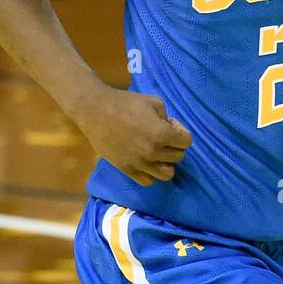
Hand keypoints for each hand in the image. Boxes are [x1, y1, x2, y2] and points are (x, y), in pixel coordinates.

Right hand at [67, 87, 191, 186]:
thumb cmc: (125, 102)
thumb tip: (170, 129)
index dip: (180, 131)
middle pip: (178, 157)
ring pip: (167, 174)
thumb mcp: (154, 102)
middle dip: (174, 145)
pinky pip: (148, 181)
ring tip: (157, 152)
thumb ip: (167, 117)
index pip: (186, 142)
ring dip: (166, 163)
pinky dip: (151, 173)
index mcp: (161, 134)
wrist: (96, 111)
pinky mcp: (127, 170)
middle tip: (161, 134)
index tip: (169, 124)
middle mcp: (152, 152)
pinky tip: (146, 161)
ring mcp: (139, 163)